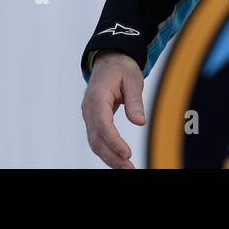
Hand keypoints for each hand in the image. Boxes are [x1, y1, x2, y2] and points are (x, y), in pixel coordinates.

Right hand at [81, 51, 145, 168]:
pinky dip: (106, 150)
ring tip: (126, 167)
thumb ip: (135, 101)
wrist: (109, 60)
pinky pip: (97, 138)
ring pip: (94, 141)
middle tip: (128, 167)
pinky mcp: (93, 119)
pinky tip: (118, 158)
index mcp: (98, 96)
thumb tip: (140, 122)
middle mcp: (89, 108)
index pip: (103, 124)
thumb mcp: (133, 79)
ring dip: (109, 157)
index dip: (114, 141)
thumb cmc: (121, 68)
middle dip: (111, 156)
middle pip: (96, 138)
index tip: (127, 153)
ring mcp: (88, 114)